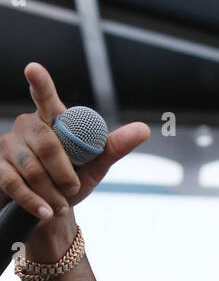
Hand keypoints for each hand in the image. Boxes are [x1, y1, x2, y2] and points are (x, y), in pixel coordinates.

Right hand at [0, 62, 149, 224]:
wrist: (50, 211)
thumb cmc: (71, 180)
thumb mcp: (94, 166)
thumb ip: (113, 147)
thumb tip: (144, 129)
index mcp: (51, 120)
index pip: (45, 98)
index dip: (40, 84)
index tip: (33, 69)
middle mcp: (27, 126)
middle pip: (47, 144)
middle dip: (65, 173)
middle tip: (73, 188)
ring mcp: (9, 145)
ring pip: (32, 169)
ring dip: (52, 192)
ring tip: (60, 203)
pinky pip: (14, 184)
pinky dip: (34, 201)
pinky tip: (45, 211)